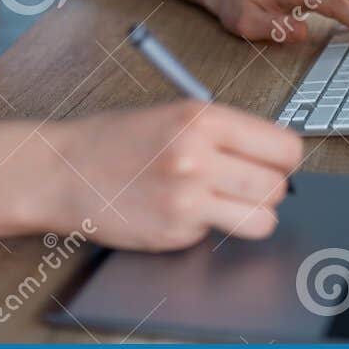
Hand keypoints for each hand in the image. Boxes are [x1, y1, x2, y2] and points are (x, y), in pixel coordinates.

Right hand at [42, 100, 301, 250]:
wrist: (63, 170)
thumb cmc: (114, 140)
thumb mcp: (172, 114)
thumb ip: (223, 131)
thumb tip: (273, 152)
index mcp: (202, 118)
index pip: (283, 146)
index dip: (285, 159)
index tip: (278, 163)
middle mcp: (199, 155)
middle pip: (278, 186)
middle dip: (271, 189)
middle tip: (249, 185)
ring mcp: (187, 197)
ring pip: (262, 220)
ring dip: (252, 215)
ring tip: (227, 204)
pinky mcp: (175, 231)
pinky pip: (218, 235)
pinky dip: (209, 227)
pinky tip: (182, 211)